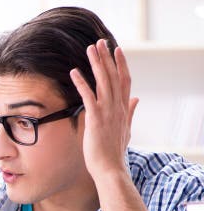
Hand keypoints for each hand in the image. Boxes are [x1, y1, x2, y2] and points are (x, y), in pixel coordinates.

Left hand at [70, 39, 138, 180]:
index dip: (121, 64)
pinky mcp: (96, 119)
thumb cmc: (114, 152)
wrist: (110, 168)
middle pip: (114, 76)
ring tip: (90, 49)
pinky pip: (88, 96)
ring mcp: (108, 112)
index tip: (116, 49)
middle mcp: (118, 107)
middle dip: (107, 58)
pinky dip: (81, 83)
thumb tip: (137, 99)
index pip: (124, 81)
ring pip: (103, 82)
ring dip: (96, 64)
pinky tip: (74, 71)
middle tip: (100, 41)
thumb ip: (131, 112)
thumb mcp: (126, 129)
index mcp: (124, 109)